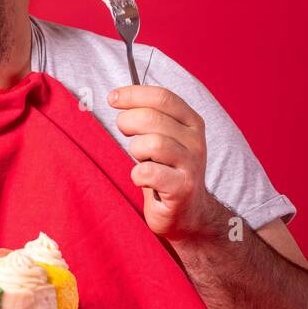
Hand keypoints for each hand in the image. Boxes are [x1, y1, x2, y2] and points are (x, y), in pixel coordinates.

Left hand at [107, 84, 223, 241]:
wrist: (188, 213)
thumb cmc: (166, 172)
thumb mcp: (163, 139)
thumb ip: (149, 118)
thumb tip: (117, 97)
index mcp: (191, 122)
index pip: (163, 97)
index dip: (134, 95)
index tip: (112, 98)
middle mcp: (195, 141)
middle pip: (152, 117)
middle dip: (128, 122)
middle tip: (123, 133)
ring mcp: (191, 165)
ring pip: (152, 143)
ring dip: (136, 151)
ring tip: (140, 160)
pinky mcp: (182, 188)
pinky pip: (149, 172)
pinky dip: (137, 175)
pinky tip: (142, 179)